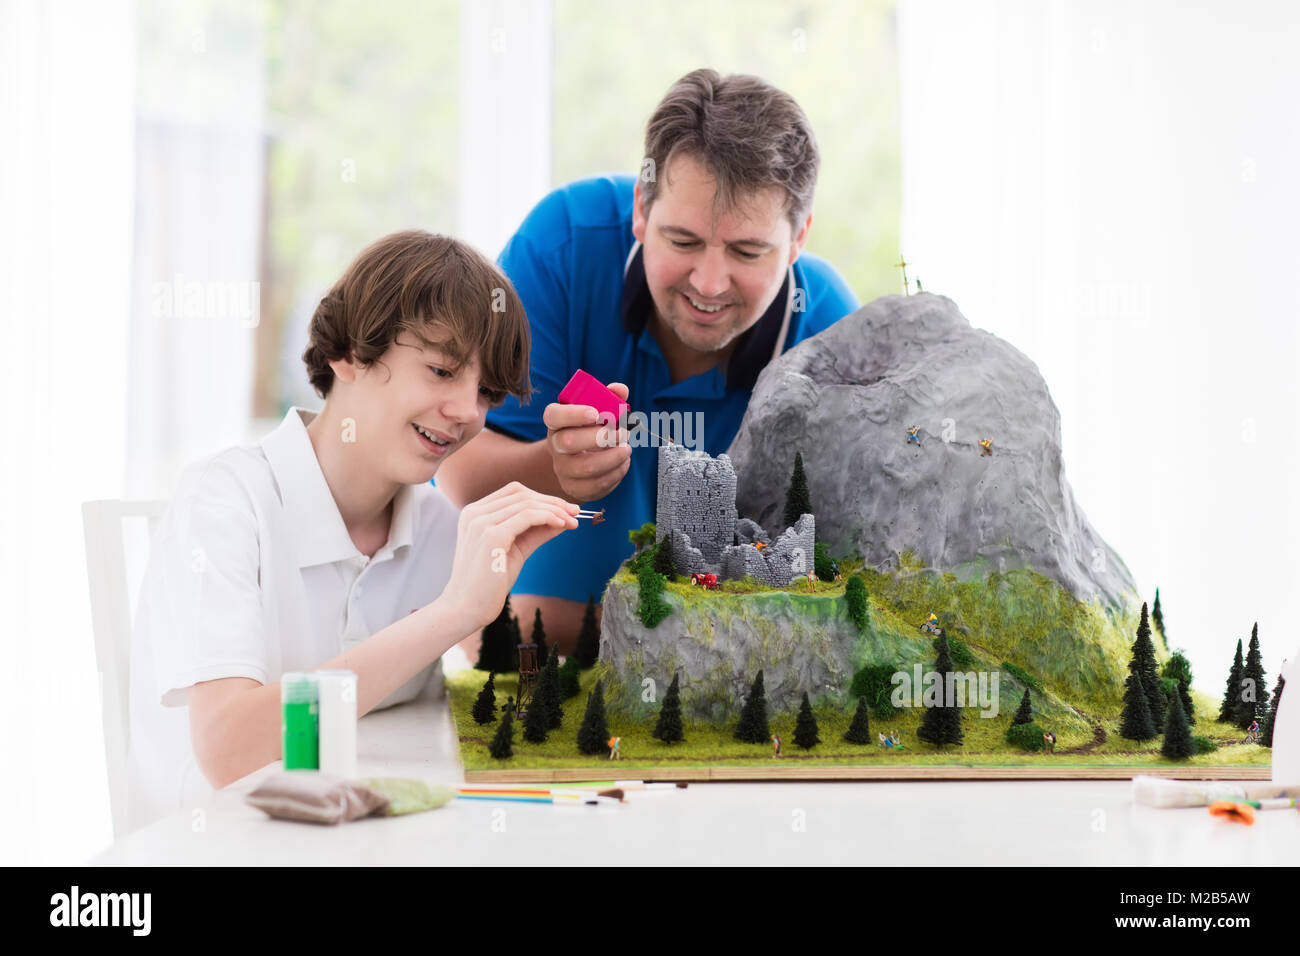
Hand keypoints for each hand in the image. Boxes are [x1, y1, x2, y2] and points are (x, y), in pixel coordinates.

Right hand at [439, 482, 579, 631]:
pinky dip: (548, 516)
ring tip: (573, 521)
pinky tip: (561, 525)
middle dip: (553, 502)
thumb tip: (565, 519)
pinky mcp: (491, 536)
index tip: (565, 508)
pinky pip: (527, 516)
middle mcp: (474, 513)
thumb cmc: (490, 583)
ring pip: (527, 503)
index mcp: (475, 513)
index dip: (542, 497)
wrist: (466, 608)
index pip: (514, 492)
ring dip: (555, 510)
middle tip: (576, 512)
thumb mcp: (516, 550)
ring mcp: (481, 522)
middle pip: (522, 494)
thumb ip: (536, 532)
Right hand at [541, 381, 632, 501]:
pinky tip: (623, 463)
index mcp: (556, 422)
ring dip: (613, 457)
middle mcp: (555, 446)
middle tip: (622, 432)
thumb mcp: (598, 410)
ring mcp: (562, 469)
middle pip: (569, 442)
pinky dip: (616, 473)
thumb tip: (620, 390)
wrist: (581, 458)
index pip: (554, 416)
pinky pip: (596, 485)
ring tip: (626, 449)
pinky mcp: (574, 488)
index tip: (596, 413)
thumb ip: (609, 397)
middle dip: (601, 437)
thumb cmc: (592, 429)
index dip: (573, 414)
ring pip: (586, 467)